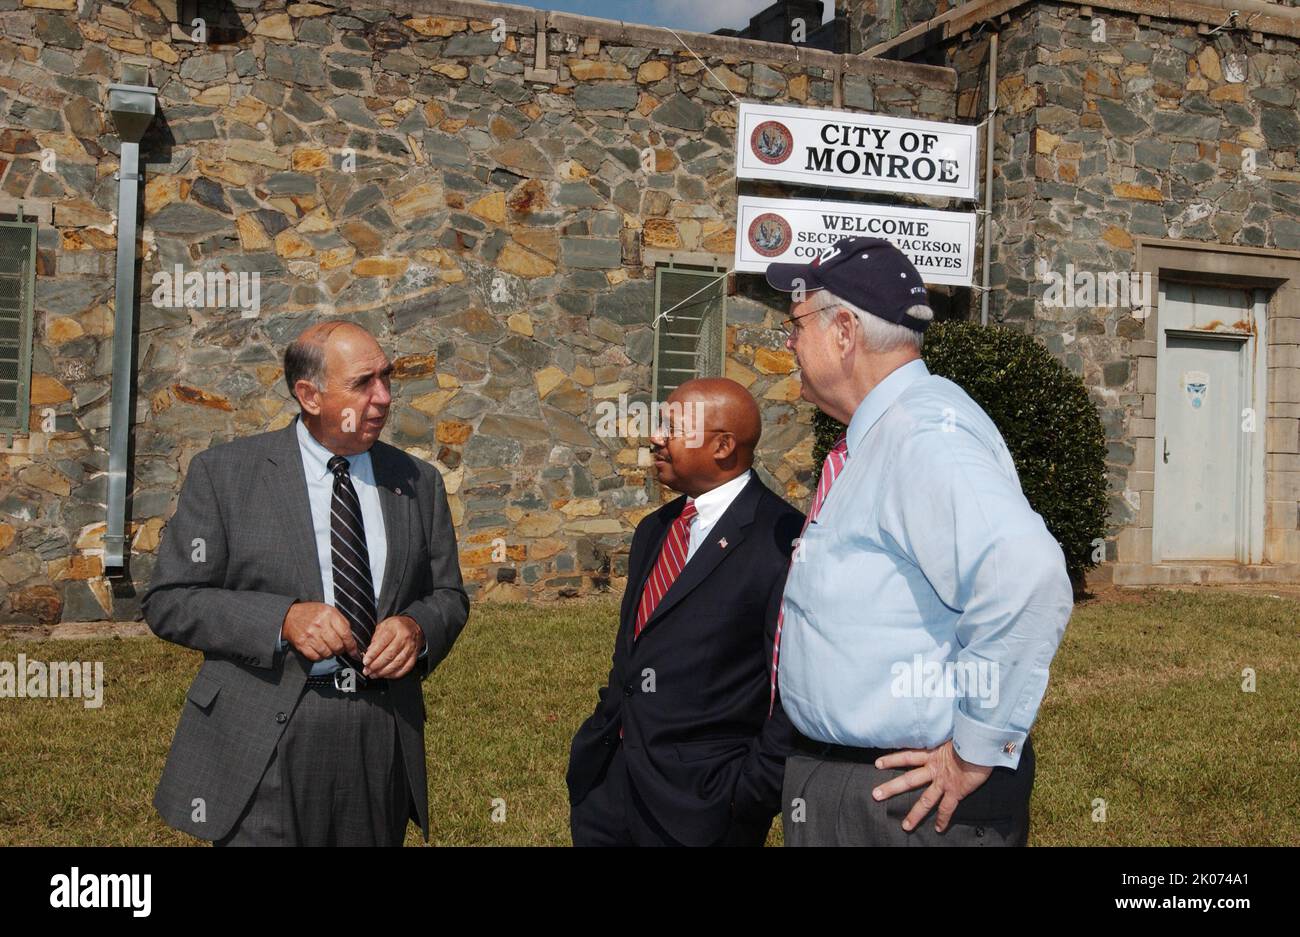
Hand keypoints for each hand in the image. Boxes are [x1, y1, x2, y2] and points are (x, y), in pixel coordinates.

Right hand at [282, 602, 358, 661]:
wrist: (290, 616)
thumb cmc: (312, 613)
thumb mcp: (329, 610)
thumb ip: (342, 622)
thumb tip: (352, 639)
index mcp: (329, 614)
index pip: (345, 633)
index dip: (352, 645)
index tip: (354, 652)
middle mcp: (320, 624)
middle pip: (337, 646)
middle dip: (341, 650)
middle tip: (339, 648)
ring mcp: (310, 635)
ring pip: (327, 653)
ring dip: (330, 653)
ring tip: (328, 647)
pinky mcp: (302, 644)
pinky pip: (316, 657)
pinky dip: (319, 656)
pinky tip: (319, 649)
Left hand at [362, 615, 424, 678]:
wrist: (413, 626)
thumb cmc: (396, 627)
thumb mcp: (383, 626)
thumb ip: (375, 639)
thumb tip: (368, 653)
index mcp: (394, 628)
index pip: (382, 643)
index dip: (373, 654)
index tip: (365, 661)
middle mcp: (404, 638)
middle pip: (389, 655)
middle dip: (376, 665)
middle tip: (367, 670)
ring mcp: (410, 648)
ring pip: (397, 663)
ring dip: (384, 672)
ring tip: (374, 674)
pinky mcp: (414, 656)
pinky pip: (405, 668)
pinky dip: (395, 674)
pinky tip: (386, 675)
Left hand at [871, 739, 992, 833]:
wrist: (982, 743)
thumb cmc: (970, 735)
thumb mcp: (951, 734)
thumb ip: (943, 737)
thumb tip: (940, 731)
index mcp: (933, 753)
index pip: (907, 756)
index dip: (892, 759)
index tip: (877, 764)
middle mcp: (935, 769)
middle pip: (909, 780)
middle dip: (891, 788)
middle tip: (875, 795)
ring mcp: (944, 781)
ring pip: (926, 800)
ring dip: (915, 814)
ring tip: (906, 826)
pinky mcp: (956, 791)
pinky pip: (948, 808)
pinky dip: (944, 819)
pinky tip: (939, 829)